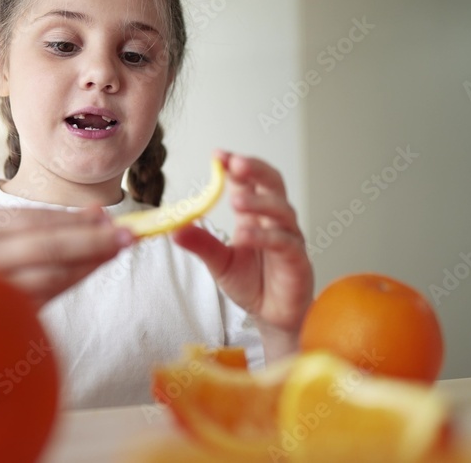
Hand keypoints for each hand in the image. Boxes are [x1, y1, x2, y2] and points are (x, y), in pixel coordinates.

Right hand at [0, 207, 132, 305]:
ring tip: (116, 251)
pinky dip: (69, 283)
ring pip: (50, 272)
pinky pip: (43, 297)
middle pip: (49, 243)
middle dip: (93, 238)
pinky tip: (90, 272)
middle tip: (130, 234)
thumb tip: (98, 214)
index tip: (112, 217)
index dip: (80, 219)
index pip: (39, 219)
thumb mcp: (1, 246)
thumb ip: (45, 232)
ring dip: (89, 262)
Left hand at [172, 150, 313, 360]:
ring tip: (236, 200)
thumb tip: (174, 226)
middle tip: (235, 164)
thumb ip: (201, 243)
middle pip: (272, 183)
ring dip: (260, 202)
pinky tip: (246, 234)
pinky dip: (265, 236)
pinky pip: (283, 242)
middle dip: (255, 170)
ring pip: (281, 210)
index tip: (218, 155)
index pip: (249, 181)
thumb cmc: (251, 283)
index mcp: (255, 215)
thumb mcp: (219, 261)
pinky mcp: (297, 259)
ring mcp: (288, 237)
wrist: (271, 315)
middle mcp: (274, 220)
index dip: (236, 165)